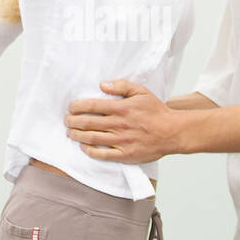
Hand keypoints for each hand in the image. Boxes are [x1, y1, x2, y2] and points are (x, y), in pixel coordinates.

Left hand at [64, 78, 178, 163]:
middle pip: (87, 122)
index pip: (92, 106)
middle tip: (67, 120)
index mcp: (121, 108)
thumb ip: (121, 86)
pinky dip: (89, 150)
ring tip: (70, 132)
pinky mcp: (124, 154)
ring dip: (77, 135)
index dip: (77, 106)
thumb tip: (102, 85)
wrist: (172, 132)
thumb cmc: (156, 112)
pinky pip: (102, 154)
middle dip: (72, 121)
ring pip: (91, 138)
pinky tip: (84, 146)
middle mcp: (119, 124)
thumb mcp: (141, 92)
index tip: (71, 108)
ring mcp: (121, 140)